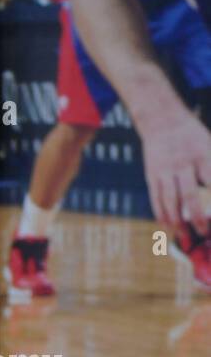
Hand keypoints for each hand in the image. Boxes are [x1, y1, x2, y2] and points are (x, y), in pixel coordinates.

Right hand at [139, 106, 210, 232]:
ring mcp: (165, 171)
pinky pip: (155, 199)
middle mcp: (183, 163)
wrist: (162, 120)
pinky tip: (167, 226)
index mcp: (203, 154)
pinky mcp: (151, 176)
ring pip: (170, 201)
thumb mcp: (210, 144)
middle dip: (197, 217)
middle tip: (204, 232)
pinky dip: (161, 215)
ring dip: (177, 221)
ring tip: (184, 236)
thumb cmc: (193, 136)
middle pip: (189, 195)